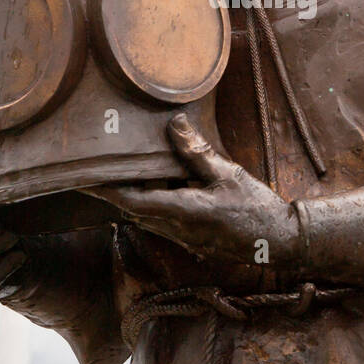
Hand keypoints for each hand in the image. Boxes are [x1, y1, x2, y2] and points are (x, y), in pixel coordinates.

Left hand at [100, 113, 301, 279]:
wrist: (276, 240)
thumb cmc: (254, 208)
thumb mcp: (227, 173)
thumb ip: (197, 151)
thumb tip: (173, 123)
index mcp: (181, 211)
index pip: (131, 200)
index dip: (106, 188)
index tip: (86, 176)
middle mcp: (175, 228)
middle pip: (132, 208)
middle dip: (114, 188)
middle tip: (99, 165)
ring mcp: (181, 236)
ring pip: (145, 214)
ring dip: (134, 194)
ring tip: (125, 168)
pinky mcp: (189, 237)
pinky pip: (161, 218)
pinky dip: (153, 200)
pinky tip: (161, 181)